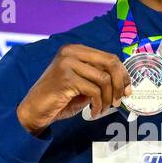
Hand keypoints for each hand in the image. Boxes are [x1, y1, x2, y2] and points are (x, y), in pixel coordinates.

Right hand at [16, 43, 132, 133]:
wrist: (34, 110)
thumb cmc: (59, 98)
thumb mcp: (82, 84)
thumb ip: (98, 78)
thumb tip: (124, 84)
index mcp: (76, 50)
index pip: (109, 57)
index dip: (122, 74)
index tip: (127, 90)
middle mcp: (71, 52)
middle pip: (110, 63)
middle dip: (119, 84)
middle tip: (119, 100)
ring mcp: (67, 64)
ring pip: (104, 79)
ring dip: (108, 99)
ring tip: (103, 109)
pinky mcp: (66, 78)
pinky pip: (94, 91)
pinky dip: (98, 105)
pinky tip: (93, 112)